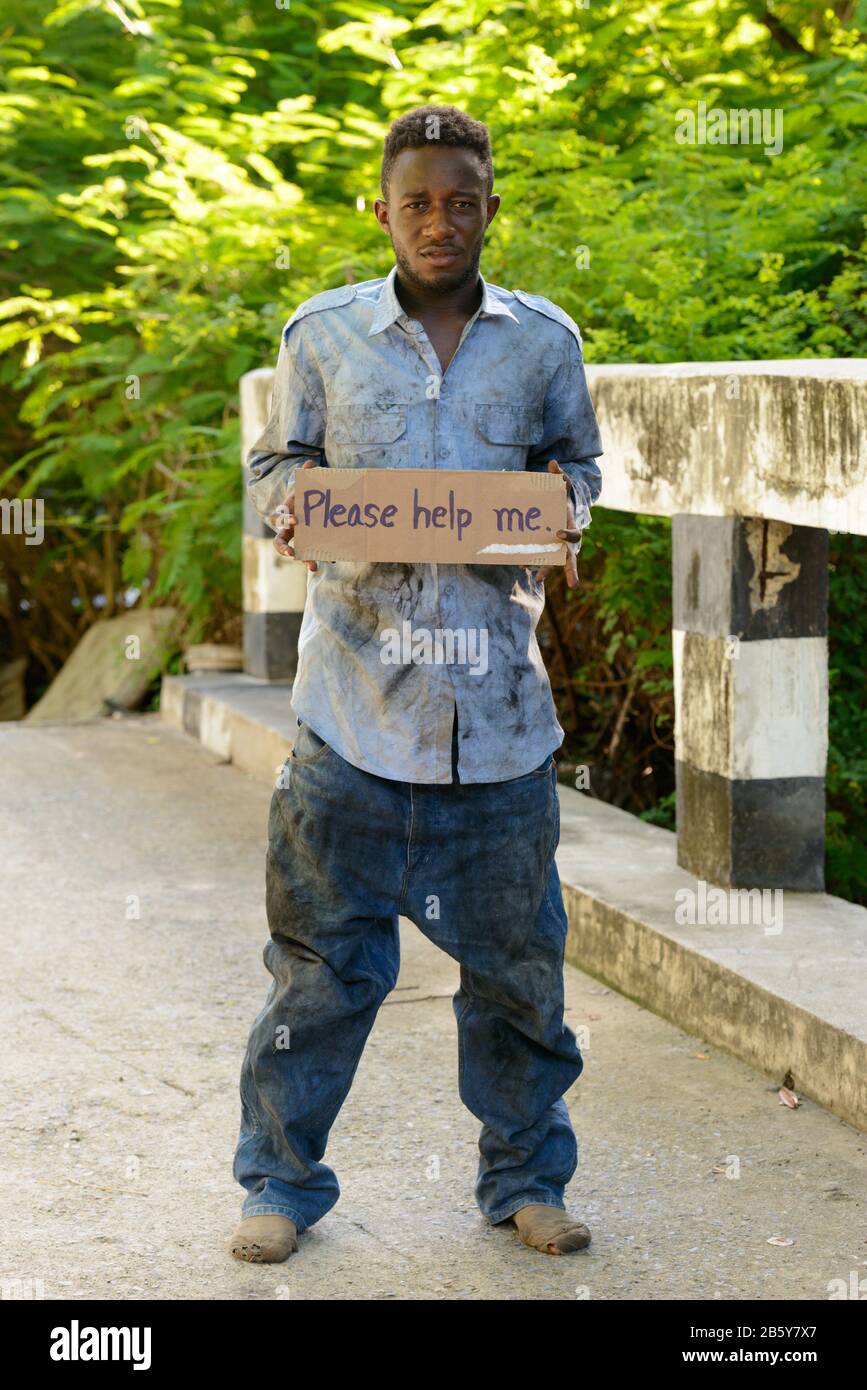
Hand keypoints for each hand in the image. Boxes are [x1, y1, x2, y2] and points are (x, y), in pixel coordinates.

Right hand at [269, 459, 317, 571]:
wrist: (307, 506)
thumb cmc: (303, 495)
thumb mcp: (305, 484)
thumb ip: (308, 473)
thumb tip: (311, 463)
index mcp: (284, 514)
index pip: (278, 519)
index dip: (284, 520)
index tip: (295, 520)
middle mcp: (287, 530)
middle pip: (280, 542)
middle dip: (284, 549)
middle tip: (292, 553)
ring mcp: (297, 539)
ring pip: (296, 552)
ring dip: (304, 559)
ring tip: (313, 567)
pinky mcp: (309, 545)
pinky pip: (311, 553)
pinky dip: (320, 556)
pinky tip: (332, 559)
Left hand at [523, 459, 581, 588]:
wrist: (558, 512)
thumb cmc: (560, 500)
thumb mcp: (561, 488)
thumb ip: (559, 477)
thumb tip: (552, 462)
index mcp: (571, 528)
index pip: (574, 535)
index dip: (568, 534)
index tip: (557, 532)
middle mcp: (566, 544)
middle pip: (571, 560)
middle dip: (572, 572)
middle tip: (574, 585)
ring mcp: (556, 550)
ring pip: (554, 565)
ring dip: (546, 571)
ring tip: (538, 577)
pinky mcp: (545, 553)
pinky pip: (541, 562)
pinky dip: (533, 565)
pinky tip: (522, 566)